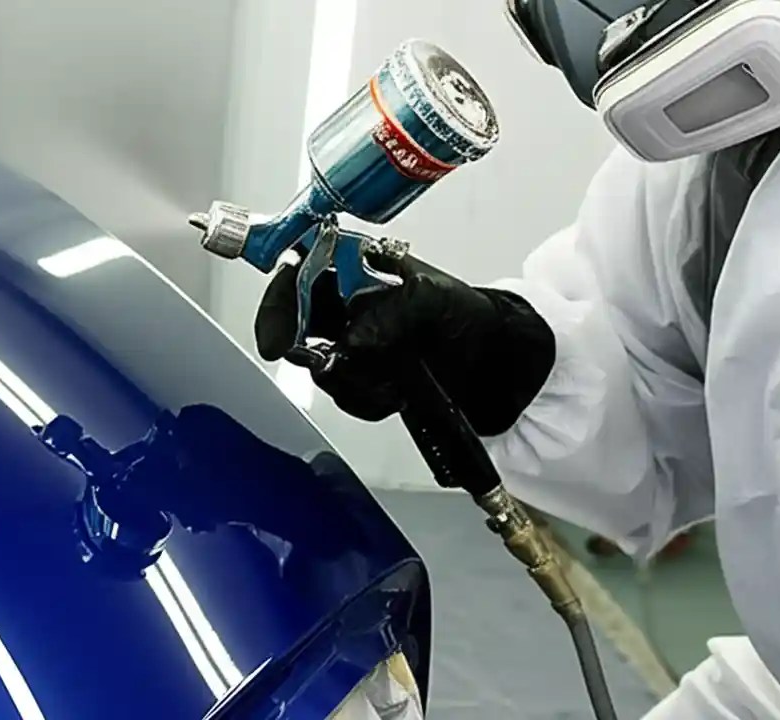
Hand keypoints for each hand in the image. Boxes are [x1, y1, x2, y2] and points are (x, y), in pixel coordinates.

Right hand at [253, 255, 555, 436]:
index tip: (279, 332)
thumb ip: (391, 312)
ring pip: (318, 364)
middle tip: (316, 361)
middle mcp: (348, 305)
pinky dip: (368, 399)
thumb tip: (355, 338)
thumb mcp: (436, 300)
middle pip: (294, 319)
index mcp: (360, 268)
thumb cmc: (473, 318)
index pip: (301, 269)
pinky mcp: (363, 379)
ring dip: (350, 379)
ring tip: (390, 379)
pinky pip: (344, 394)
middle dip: (301, 346)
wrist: (500, 365)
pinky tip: (396, 393)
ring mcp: (353, 344)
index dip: (281, 295)